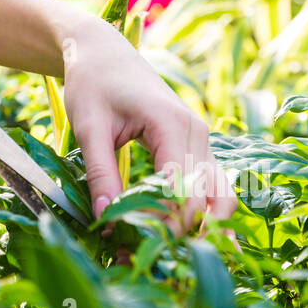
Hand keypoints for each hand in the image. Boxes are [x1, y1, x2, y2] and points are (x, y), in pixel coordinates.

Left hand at [60, 17, 236, 235]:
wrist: (103, 52)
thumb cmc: (92, 83)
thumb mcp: (89, 126)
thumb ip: (100, 172)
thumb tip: (107, 219)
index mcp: (171, 124)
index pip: (180, 190)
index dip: (159, 223)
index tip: (127, 244)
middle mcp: (197, 132)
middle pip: (205, 199)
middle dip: (176, 231)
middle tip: (139, 254)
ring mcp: (202, 139)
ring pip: (219, 196)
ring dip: (197, 226)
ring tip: (163, 250)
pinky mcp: (197, 145)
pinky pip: (212, 185)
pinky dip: (200, 212)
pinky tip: (180, 233)